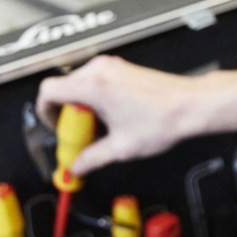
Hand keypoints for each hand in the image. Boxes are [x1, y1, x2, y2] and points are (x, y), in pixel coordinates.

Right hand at [34, 55, 236, 177]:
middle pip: (63, 90)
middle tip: (80, 138)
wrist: (191, 105)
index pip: (48, 92)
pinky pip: (96, 83)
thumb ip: (90, 159)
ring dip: (82, 110)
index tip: (58, 130)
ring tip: (100, 131)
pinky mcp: (121, 70)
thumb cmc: (163, 119)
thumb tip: (74, 169)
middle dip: (67, 117)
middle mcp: (99, 71)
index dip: (45, 114)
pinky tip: (111, 121)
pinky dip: (96, 102)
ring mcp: (111, 67)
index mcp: (92, 85)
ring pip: (79, 87)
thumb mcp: (120, 147)